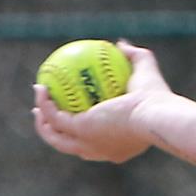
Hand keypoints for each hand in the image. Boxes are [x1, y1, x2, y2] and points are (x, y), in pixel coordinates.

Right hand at [32, 39, 173, 163]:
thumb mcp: (147, 73)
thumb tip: (121, 44)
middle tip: (45, 112)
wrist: (154, 114)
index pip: (94, 143)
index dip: (80, 131)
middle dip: (53, 131)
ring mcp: (88, 145)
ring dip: (42, 120)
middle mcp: (101, 151)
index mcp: (117, 145)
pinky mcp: (80, 132)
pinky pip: (54, 117)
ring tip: (38, 98)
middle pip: (69, 146)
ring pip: (56, 137)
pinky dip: (44, 103)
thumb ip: (135, 58)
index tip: (72, 111)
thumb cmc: (157, 98)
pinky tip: (41, 87)